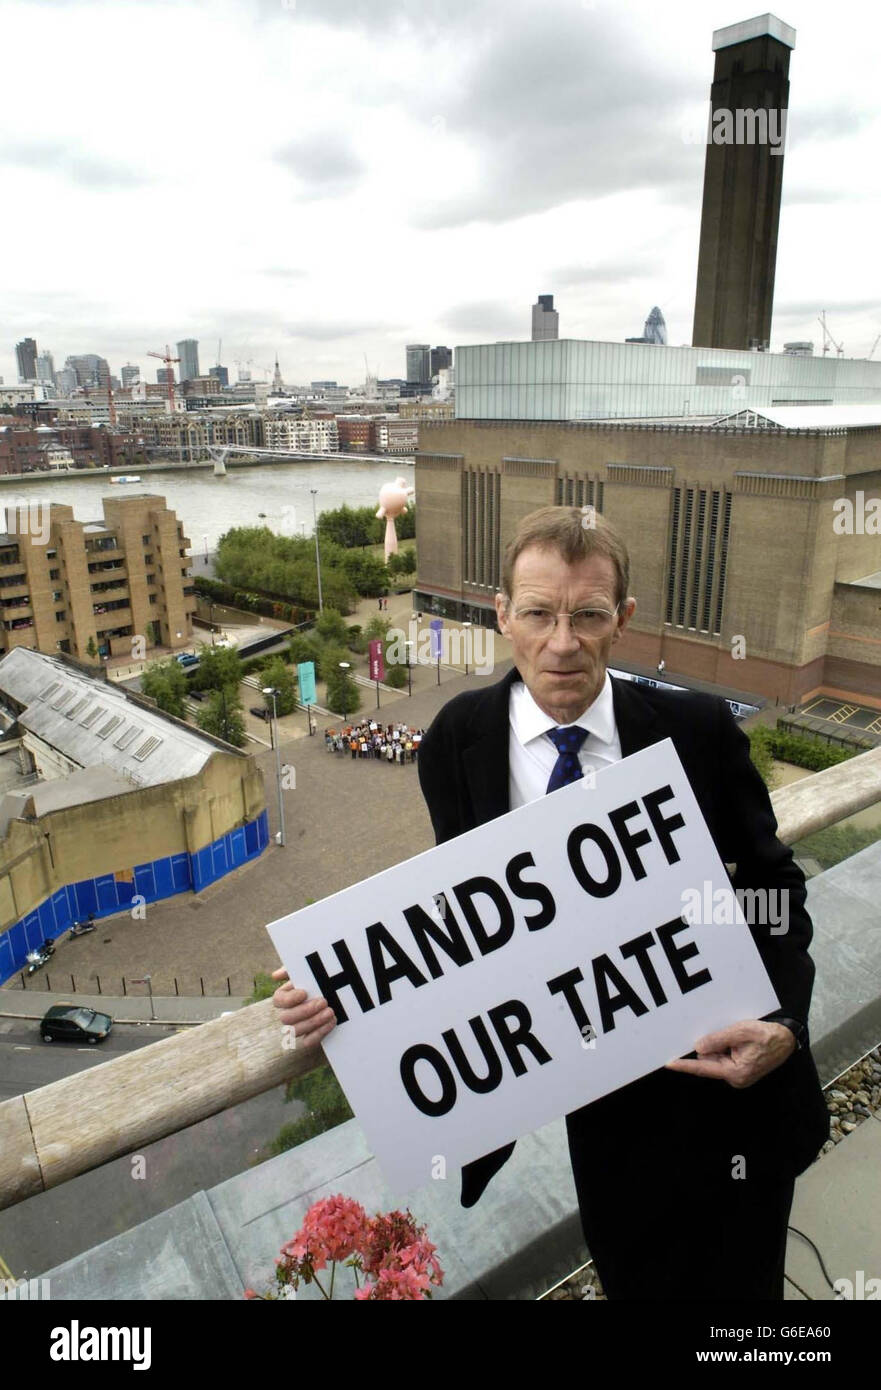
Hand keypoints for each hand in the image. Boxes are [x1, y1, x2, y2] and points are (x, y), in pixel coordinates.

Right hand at [271, 967, 336, 1050]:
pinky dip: (319, 1033)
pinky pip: (308, 1042)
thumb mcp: (308, 970)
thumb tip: (276, 976)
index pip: (278, 1001)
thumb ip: (293, 969)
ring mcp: (298, 1027)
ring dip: (314, 1022)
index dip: (289, 999)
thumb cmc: (320, 979)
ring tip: (330, 1012)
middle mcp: (288, 1014)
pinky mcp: (310, 1037)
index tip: (304, 993)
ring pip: (296, 1031)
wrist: (340, 992)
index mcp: (285, 997)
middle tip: (323, 1001)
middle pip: (286, 1018)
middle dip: (305, 1011)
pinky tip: (332, 1021)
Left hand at [665, 1020, 795, 1088]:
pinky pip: (724, 1057)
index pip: (703, 1068)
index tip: (668, 1063)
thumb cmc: (767, 1035)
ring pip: (716, 1058)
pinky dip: (724, 1047)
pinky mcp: (741, 1069)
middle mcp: (735, 1078)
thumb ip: (718, 1040)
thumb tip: (698, 1049)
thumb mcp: (741, 1032)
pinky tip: (735, 1038)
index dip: (685, 1065)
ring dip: (718, 1045)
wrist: (787, 1038)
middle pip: (709, 1061)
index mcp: (735, 1072)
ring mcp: (738, 1075)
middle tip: (724, 1032)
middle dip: (709, 1047)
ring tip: (734, 1034)